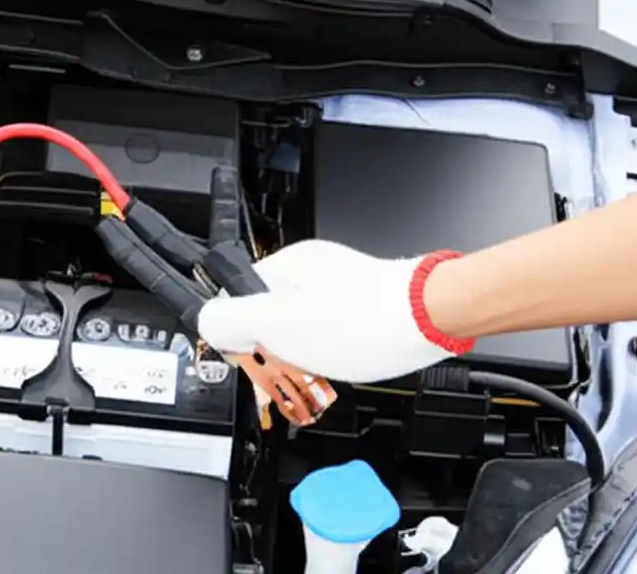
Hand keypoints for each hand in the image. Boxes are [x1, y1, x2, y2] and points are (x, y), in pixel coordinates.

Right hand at [197, 240, 471, 381]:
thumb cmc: (365, 322)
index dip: (242, 336)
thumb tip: (205, 320)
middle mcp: (311, 270)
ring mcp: (338, 284)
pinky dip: (331, 350)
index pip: (237, 300)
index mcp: (283, 267)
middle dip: (277, 349)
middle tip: (291, 368)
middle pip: (269, 315)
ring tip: (320, 370)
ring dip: (305, 354)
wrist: (431, 320)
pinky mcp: (362, 300)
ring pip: (301, 326)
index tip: (255, 358)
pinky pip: (329, 328)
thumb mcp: (279, 325)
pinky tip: (343, 361)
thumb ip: (232, 320)